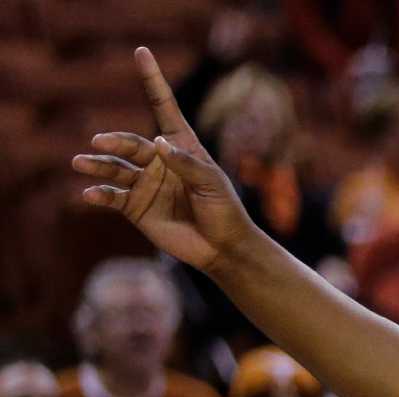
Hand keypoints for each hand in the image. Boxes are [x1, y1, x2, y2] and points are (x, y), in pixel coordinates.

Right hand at [72, 48, 254, 272]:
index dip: (152, 80)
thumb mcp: (212, 184)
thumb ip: (187, 164)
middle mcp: (158, 160)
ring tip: (80, 163)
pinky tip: (88, 194)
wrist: (222, 248)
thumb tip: (158, 144)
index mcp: (181, 146)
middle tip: (99, 141)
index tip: (141, 52)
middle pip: (130, 143)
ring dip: (97, 165)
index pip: (164, 107)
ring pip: (114, 168)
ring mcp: (145, 183)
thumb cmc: (224, 211)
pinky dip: (99, 194)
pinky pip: (112, 196)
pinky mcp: (135, 207)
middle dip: (115, 141)